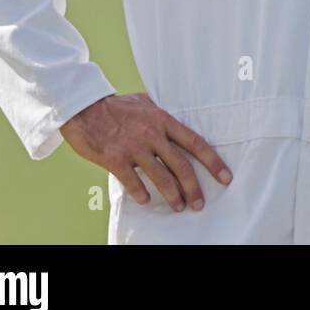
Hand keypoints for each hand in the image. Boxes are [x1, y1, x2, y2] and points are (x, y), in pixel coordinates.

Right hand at [60, 92, 231, 211]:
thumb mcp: (146, 102)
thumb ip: (162, 114)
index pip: (196, 143)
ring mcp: (134, 147)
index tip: (226, 177)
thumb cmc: (117, 106)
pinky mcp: (115, 158)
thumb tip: (177, 119)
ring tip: (179, 207)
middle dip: (194, 188)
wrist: (84, 107)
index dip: (213, 162)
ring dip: (172, 195)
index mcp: (164, 120)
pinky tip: (146, 201)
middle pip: (181, 165)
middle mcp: (153, 134)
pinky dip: (141, 193)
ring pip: (160, 177)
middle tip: (199, 204)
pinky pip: (132, 181)